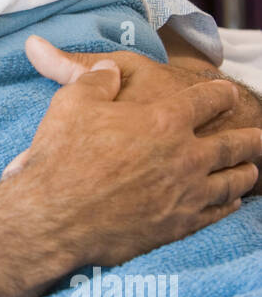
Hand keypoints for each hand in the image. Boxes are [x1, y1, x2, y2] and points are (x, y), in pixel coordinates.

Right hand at [2, 38, 261, 267]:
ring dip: (244, 171)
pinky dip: (229, 205)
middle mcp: (186, 156)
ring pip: (232, 180)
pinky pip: (216, 213)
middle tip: (260, 135)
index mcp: (165, 120)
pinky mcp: (178, 226)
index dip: (220, 94)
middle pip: (234, 143)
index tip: (226, 94)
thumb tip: (108, 70)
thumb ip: (96, 79)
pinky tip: (232, 202)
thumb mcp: (72, 102)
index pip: (208, 100)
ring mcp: (186, 194)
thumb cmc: (62, 157)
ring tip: (250, 167)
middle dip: (250, 137)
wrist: (55, 217)